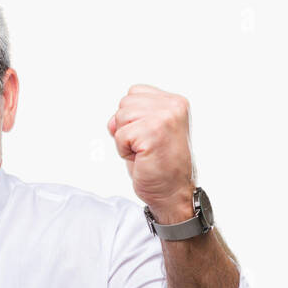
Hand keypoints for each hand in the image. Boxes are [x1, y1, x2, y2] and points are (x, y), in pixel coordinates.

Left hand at [107, 84, 196, 223]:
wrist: (174, 194)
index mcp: (175, 102)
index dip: (132, 118)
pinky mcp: (152, 132)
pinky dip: (124, 151)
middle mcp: (172, 106)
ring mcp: (164, 118)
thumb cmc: (162, 168)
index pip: (135, 92)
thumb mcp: (148, 132)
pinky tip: (142, 159)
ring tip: (144, 152)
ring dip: (125, 139)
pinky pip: (120, 135)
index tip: (147, 136)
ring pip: (121, 117)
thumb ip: (133, 117)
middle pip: (125, 103)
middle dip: (127, 128)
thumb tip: (112, 120)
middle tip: (146, 147)